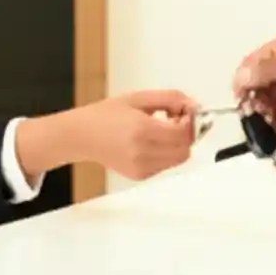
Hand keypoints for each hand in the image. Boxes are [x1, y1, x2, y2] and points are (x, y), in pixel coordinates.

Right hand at [58, 89, 198, 180]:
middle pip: (184, 149)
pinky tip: (151, 141)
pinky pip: (166, 165)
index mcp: (142, 130)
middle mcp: (142, 153)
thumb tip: (193, 105)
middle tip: (176, 120)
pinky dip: (166, 153)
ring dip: (178, 144)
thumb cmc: (105, 115)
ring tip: (161, 130)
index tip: (186, 112)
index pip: (182, 133)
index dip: (190, 122)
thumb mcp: (139, 98)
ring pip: (178, 159)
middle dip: (187, 134)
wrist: (82, 136)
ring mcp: (141, 167)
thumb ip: (170, 99)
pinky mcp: (140, 176)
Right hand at [232, 32, 275, 139]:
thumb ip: (269, 70)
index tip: (240, 100)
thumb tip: (241, 76)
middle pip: (261, 84)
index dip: (244, 80)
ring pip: (273, 102)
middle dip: (254, 101)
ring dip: (266, 116)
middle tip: (255, 117)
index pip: (255, 63)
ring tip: (265, 129)